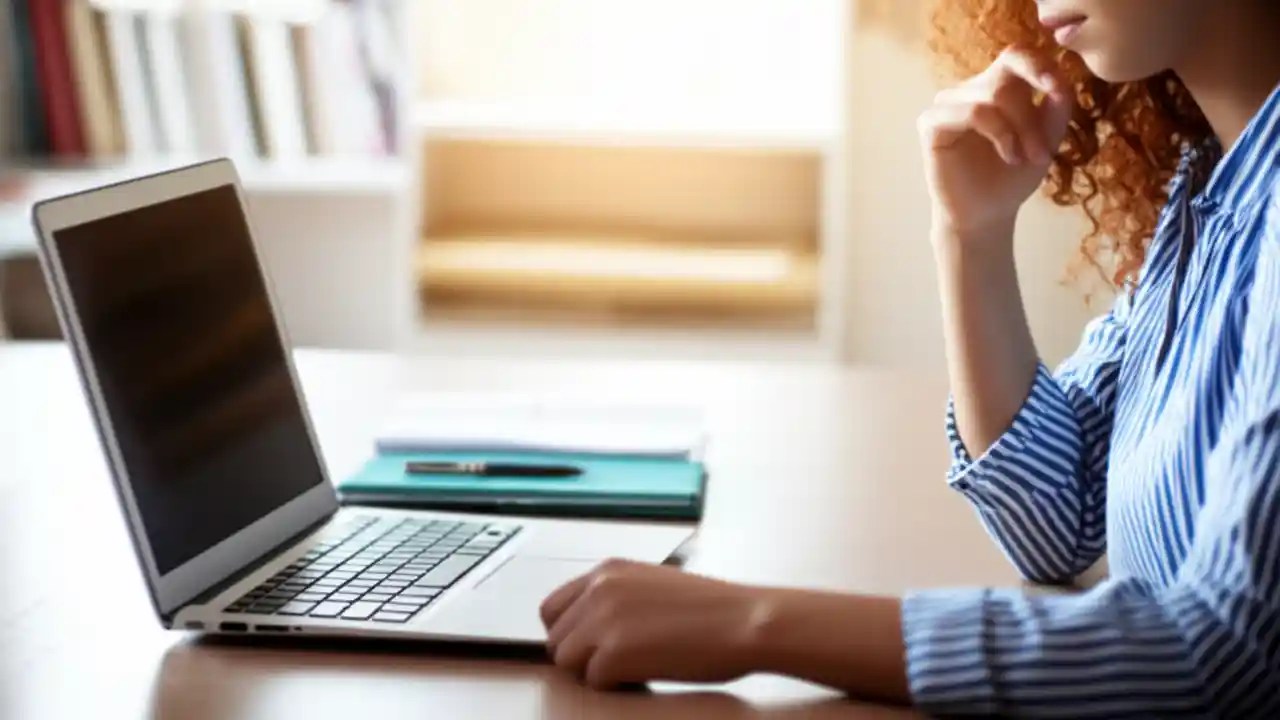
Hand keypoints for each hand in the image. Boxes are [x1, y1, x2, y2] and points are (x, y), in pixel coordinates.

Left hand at [540, 559, 768, 689]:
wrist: (745, 621)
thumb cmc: (713, 609)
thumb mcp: (653, 584)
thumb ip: (616, 597)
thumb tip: (588, 626)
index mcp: (607, 570)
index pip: (552, 607)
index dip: (569, 632)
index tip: (590, 645)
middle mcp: (598, 589)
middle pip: (556, 638)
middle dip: (580, 655)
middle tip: (616, 662)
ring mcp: (603, 620)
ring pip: (566, 661)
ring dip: (594, 671)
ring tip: (632, 668)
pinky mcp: (613, 653)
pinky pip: (593, 681)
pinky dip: (617, 685)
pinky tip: (646, 674)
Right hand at [918, 47, 1072, 241]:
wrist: (986, 215)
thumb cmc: (1012, 177)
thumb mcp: (1046, 139)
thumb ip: (1057, 106)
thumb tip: (1062, 79)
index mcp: (997, 86)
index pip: (1015, 55)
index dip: (1038, 64)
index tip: (1056, 88)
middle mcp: (970, 90)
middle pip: (1007, 80)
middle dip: (1030, 118)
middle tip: (1043, 154)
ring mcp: (948, 105)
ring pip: (990, 96)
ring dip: (1016, 129)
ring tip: (1021, 159)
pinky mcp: (931, 124)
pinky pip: (971, 112)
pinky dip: (997, 132)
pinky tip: (1007, 154)